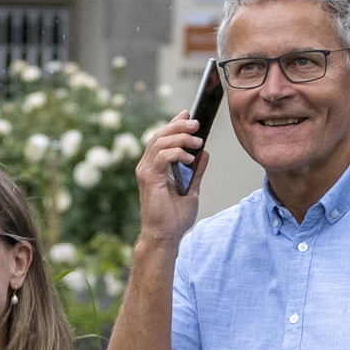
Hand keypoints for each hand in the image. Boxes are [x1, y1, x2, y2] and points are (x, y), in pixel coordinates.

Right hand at [132, 112, 210, 249]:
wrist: (165, 236)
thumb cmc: (174, 218)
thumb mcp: (191, 189)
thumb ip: (196, 171)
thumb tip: (204, 153)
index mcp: (155, 166)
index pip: (162, 138)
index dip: (174, 123)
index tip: (189, 113)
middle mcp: (147, 166)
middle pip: (160, 135)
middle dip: (178, 125)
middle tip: (196, 123)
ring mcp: (146, 171)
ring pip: (160, 142)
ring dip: (180, 137)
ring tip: (197, 140)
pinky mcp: (149, 178)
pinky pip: (161, 157)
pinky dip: (177, 153)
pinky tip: (189, 158)